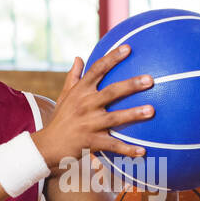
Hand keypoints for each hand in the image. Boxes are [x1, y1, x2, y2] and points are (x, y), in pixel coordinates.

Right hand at [33, 45, 154, 167]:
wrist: (47, 146)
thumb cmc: (61, 119)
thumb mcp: (64, 96)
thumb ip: (73, 77)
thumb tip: (79, 57)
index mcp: (80, 91)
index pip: (97, 70)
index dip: (112, 58)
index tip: (128, 48)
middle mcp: (85, 105)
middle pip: (111, 92)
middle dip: (131, 85)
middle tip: (150, 80)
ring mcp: (88, 124)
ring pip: (115, 118)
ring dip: (133, 114)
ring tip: (152, 110)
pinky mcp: (91, 142)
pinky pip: (112, 145)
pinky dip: (127, 149)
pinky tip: (143, 152)